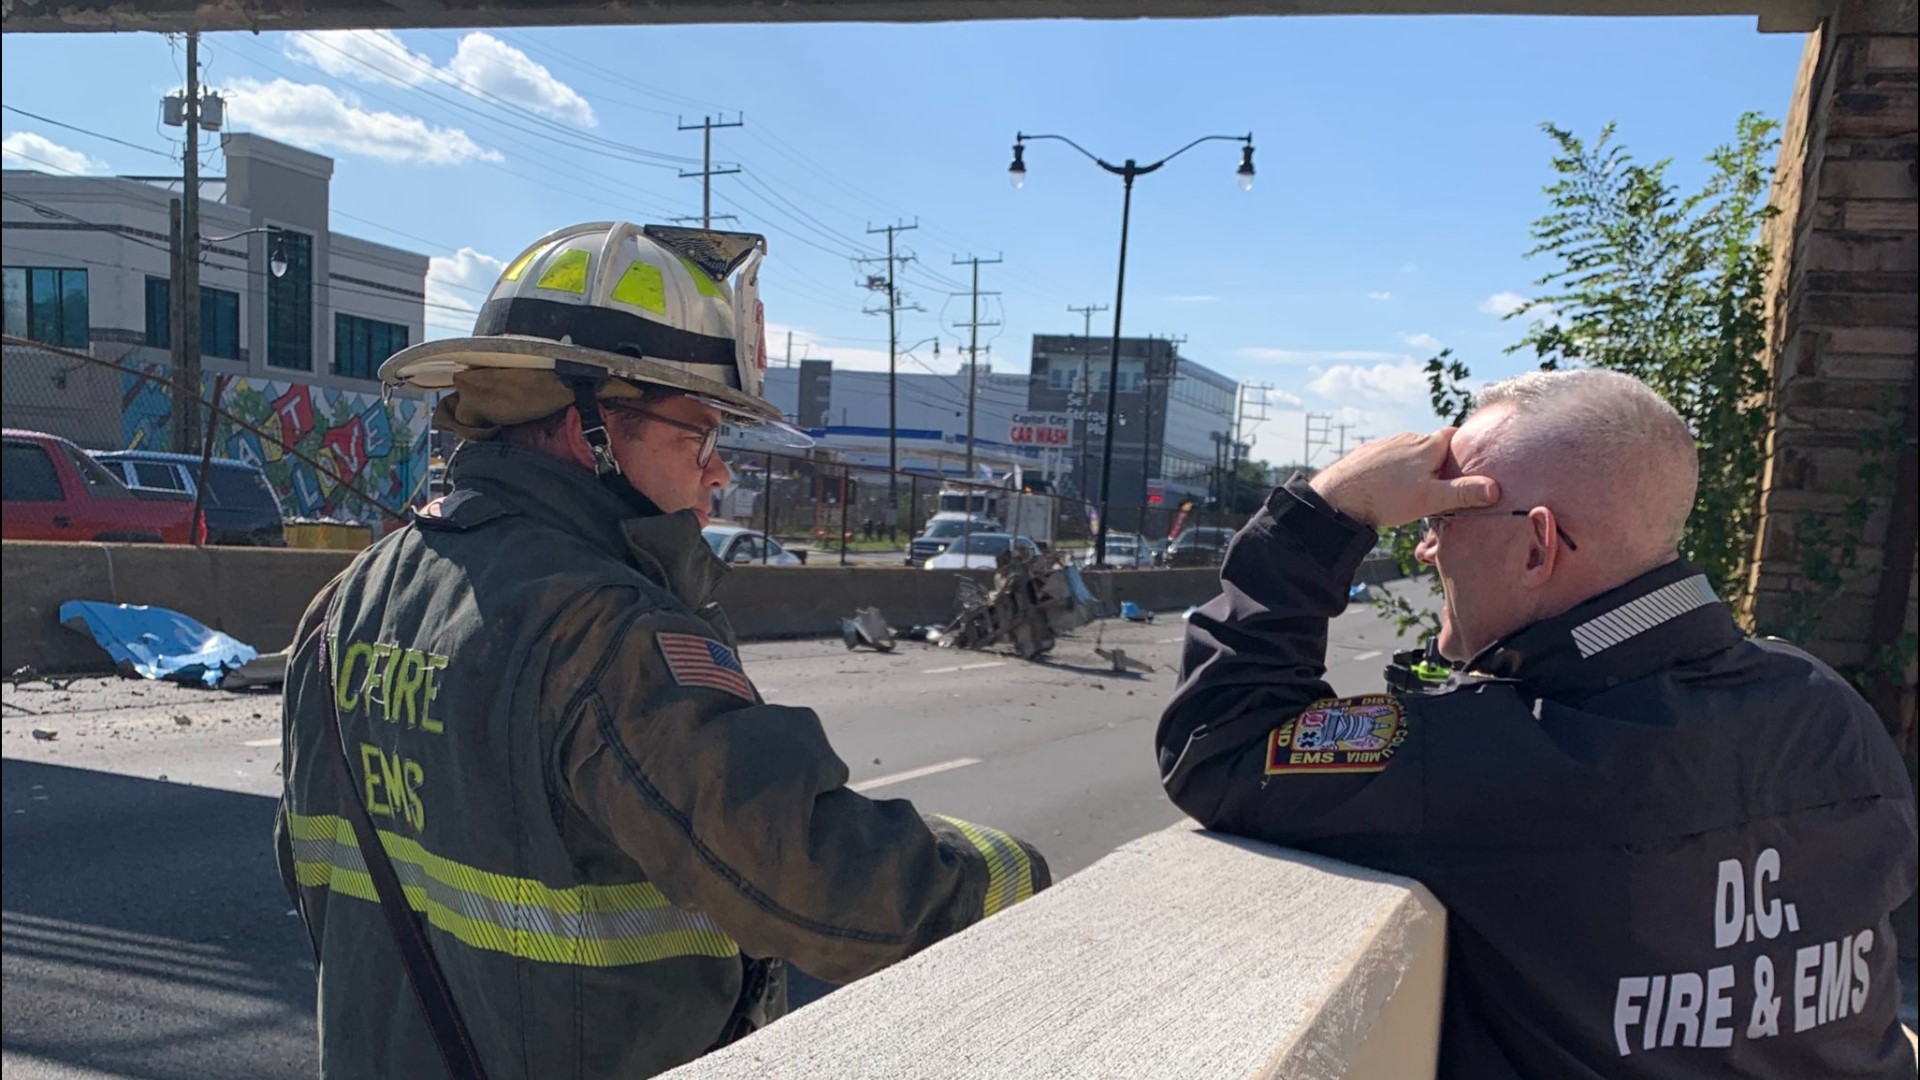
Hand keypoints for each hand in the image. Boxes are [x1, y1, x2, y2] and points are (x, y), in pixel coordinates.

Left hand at [1307, 428, 1498, 527]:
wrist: (1338, 496)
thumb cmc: (1387, 497)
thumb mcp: (1430, 499)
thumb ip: (1463, 493)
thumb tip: (1495, 488)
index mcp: (1427, 446)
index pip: (1454, 435)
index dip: (1464, 446)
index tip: (1471, 459)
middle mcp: (1407, 438)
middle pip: (1432, 445)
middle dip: (1440, 460)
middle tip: (1446, 482)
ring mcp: (1385, 444)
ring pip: (1409, 452)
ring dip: (1416, 465)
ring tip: (1417, 488)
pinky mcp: (1367, 454)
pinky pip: (1389, 459)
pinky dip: (1395, 469)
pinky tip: (1391, 487)